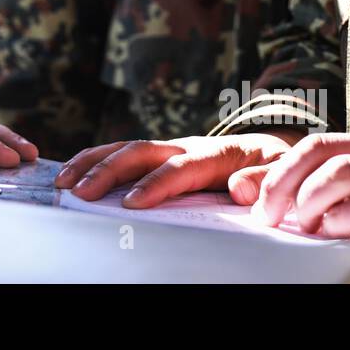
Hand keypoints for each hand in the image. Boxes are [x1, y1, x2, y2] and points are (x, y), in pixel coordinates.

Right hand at [55, 129, 304, 206]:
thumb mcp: (284, 173)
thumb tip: (240, 188)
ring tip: (64, 181)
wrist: (277, 153)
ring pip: (125, 149)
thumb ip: (266, 179)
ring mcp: (171, 149)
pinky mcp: (161, 157)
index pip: (182, 167)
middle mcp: (188, 145)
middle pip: (142, 152)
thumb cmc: (279, 170)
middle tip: (81, 192)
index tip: (131, 204)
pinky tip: (73, 174)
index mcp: (219, 152)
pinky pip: (124, 155)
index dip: (156, 184)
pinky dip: (95, 160)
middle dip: (108, 170)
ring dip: (92, 162)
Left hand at [255, 114, 349, 257]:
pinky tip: (329, 231)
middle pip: (320, 151)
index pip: (318, 144)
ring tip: (296, 224)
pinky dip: (345, 219)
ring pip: (343, 173)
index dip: (279, 170)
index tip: (254, 194)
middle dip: (281, 182)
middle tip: (265, 213)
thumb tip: (299, 194)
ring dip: (308, 201)